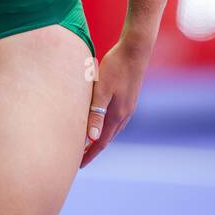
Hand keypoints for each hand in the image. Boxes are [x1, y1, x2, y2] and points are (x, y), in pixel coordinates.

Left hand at [79, 38, 148, 168]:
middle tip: (81, 157)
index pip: (101, 141)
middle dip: (94, 148)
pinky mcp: (129, 97)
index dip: (90, 154)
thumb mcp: (102, 90)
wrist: (135, 50)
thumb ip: (96, 113)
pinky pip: (116, 118)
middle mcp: (125, 114)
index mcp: (117, 115)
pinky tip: (103, 121)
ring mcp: (129, 106)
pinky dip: (107, 126)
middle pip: (107, 137)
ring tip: (90, 143)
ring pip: (113, 128)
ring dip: (101, 137)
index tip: (79, 165)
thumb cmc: (115, 67)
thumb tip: (91, 139)